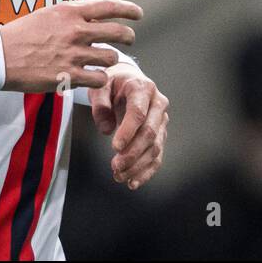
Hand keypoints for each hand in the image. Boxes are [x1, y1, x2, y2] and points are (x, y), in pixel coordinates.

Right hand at [0, 0, 140, 92]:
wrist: (0, 56)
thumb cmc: (21, 33)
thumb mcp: (48, 14)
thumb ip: (72, 15)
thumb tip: (93, 16)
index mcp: (70, 12)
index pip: (109, 6)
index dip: (129, 9)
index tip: (138, 14)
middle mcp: (76, 31)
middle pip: (118, 32)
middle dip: (128, 37)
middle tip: (129, 40)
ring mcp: (73, 54)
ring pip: (111, 57)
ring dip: (110, 60)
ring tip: (104, 62)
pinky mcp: (68, 76)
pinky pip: (99, 79)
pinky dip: (99, 79)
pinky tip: (93, 78)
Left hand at [89, 65, 167, 190]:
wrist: (128, 80)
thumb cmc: (113, 83)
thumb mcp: (100, 85)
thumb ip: (100, 103)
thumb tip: (106, 129)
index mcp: (142, 88)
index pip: (139, 112)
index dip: (128, 131)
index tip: (115, 147)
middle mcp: (157, 103)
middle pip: (150, 132)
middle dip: (133, 153)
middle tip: (115, 166)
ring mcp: (162, 120)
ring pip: (155, 147)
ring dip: (138, 165)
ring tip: (119, 176)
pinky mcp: (161, 134)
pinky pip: (157, 156)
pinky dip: (146, 171)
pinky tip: (133, 182)